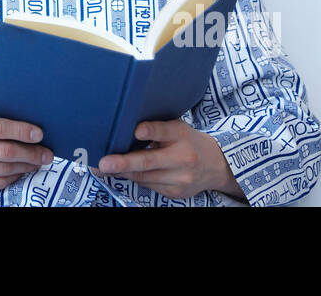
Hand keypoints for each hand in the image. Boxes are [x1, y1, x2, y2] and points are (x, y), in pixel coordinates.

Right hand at [0, 104, 52, 197]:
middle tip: (47, 152)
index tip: (39, 133)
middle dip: (31, 152)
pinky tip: (22, 170)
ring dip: (26, 166)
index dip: (21, 130)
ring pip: (4, 169)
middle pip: (5, 151)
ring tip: (38, 161)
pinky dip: (14, 176)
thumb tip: (23, 114)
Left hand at [93, 119, 244, 201]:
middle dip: (124, 163)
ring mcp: (180, 179)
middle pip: (149, 161)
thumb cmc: (188, 141)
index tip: (137, 130)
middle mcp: (183, 158)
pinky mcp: (176, 193)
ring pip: (144, 177)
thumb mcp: (177, 128)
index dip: (150, 131)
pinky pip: (149, 186)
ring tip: (104, 168)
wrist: (216, 165)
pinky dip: (134, 179)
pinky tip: (122, 172)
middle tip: (104, 163)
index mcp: (182, 135)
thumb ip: (156, 129)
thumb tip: (126, 130)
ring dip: (122, 172)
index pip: (165, 131)